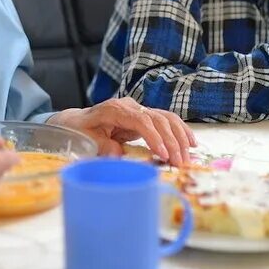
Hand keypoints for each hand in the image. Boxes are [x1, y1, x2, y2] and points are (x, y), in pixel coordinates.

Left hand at [47, 98, 196, 165]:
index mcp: (115, 109)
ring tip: (188, 156)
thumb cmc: (81, 131)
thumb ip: (101, 145)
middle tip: (180, 162)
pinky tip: (191, 143)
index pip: (141, 120)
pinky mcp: (145, 117)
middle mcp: (130, 106)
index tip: (162, 154)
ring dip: (180, 137)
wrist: (78, 121)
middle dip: (172, 141)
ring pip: (167, 118)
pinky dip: (180, 131)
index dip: (154, 137)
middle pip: (158, 119)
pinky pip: (167, 121)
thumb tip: (118, 154)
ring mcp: (139, 109)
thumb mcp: (86, 139)